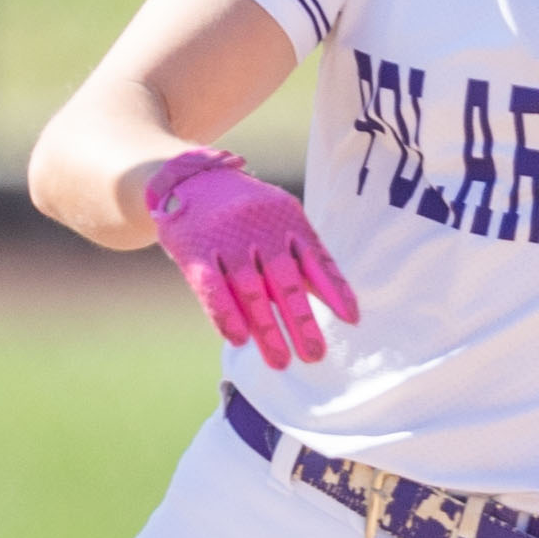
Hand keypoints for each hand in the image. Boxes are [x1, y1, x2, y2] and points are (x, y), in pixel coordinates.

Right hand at [143, 149, 359, 369]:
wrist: (186, 176)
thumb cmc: (243, 210)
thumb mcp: (277, 217)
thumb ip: (299, 253)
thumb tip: (334, 298)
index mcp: (287, 217)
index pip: (316, 257)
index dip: (335, 289)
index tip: (352, 320)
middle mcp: (259, 226)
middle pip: (285, 280)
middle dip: (301, 321)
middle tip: (314, 355)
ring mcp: (226, 237)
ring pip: (250, 290)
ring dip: (266, 329)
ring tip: (280, 361)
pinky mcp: (195, 249)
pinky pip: (211, 287)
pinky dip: (226, 315)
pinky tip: (239, 340)